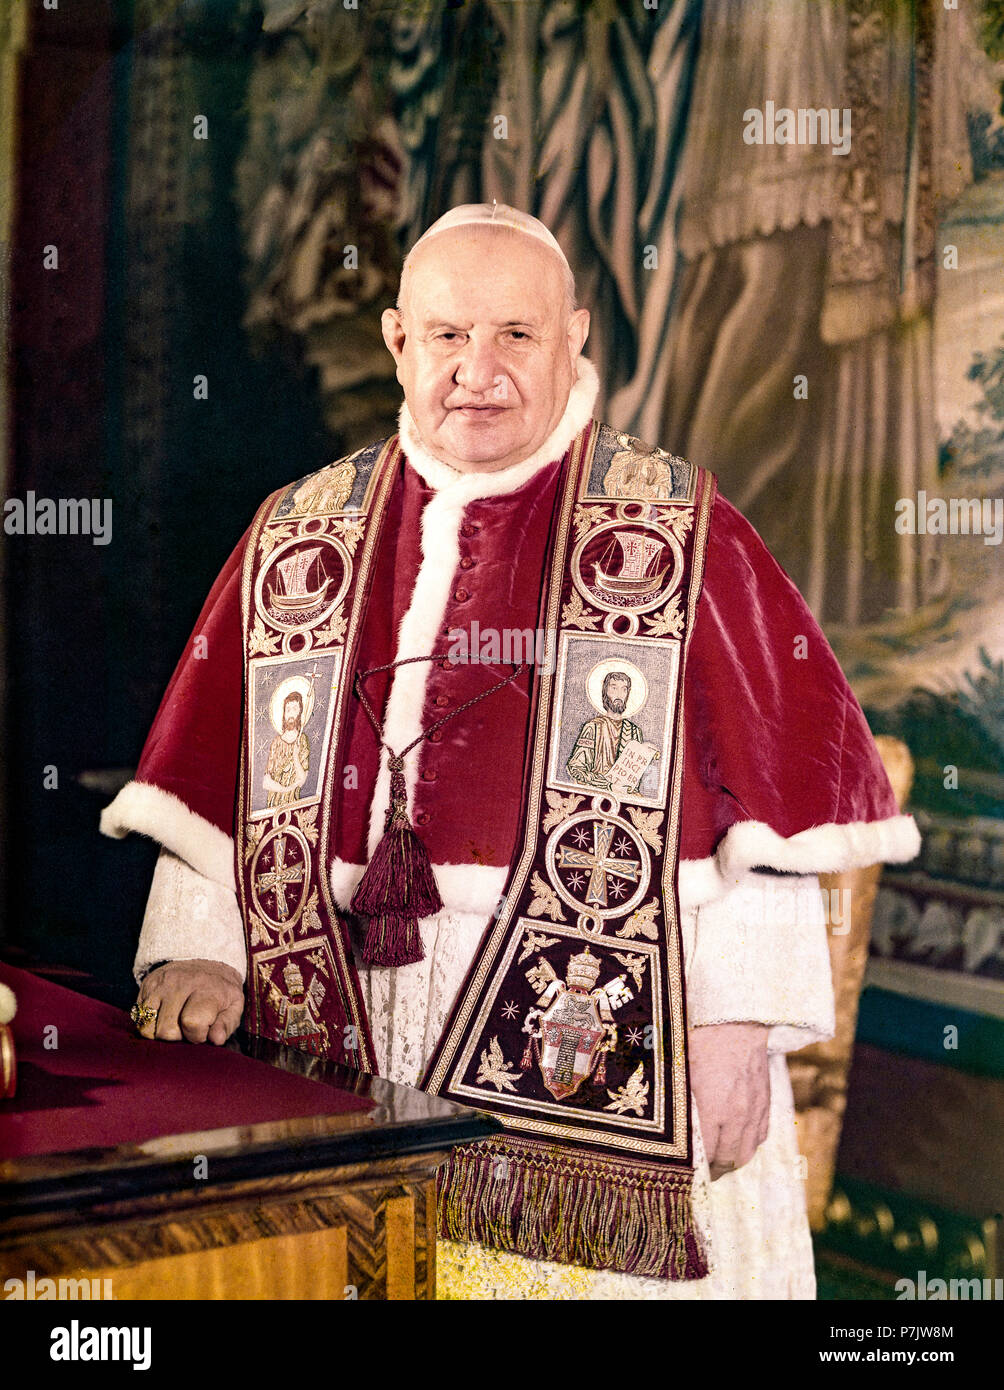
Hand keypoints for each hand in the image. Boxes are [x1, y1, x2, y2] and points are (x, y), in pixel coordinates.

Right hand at [136, 959, 243, 1045]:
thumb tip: (216, 1039)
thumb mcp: (234, 1005)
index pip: (192, 1023)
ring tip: (175, 1022)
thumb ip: (226, 1024)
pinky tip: (164, 1016)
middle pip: (166, 1031)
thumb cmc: (220, 991)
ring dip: (160, 1032)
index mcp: (206, 989)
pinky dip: (150, 1023)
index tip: (203, 1030)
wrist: (206, 960)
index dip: (197, 1036)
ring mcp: (160, 984)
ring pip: (147, 1027)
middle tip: (188, 1026)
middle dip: (178, 1037)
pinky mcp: (146, 985)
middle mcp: (180, 983)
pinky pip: (138, 1018)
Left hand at [688, 1021, 769, 1180]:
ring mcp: (755, 1110)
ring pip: (747, 1152)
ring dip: (732, 1160)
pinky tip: (737, 1141)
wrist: (737, 1021)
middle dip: (714, 1171)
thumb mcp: (680, 1068)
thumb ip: (678, 1100)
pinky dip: (749, 1143)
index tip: (686, 1173)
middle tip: (702, 1173)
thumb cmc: (701, 1039)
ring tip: (719, 1162)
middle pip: (728, 1159)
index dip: (696, 1168)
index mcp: (714, 1109)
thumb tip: (663, 1123)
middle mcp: (738, 1115)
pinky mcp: (766, 1101)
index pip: (706, 1154)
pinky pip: (761, 1135)